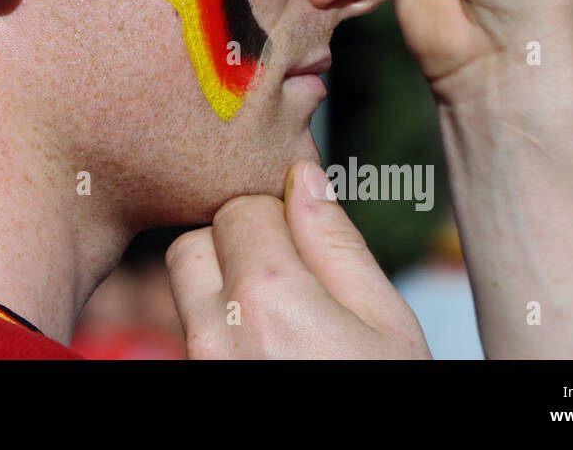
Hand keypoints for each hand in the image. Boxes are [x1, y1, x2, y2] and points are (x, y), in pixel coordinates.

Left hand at [166, 161, 430, 358]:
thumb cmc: (388, 398)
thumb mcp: (386, 323)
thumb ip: (337, 244)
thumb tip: (304, 175)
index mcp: (270, 297)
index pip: (240, 207)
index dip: (277, 214)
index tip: (306, 237)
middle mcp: (216, 331)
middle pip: (194, 242)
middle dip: (234, 243)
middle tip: (290, 273)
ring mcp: (198, 366)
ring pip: (184, 289)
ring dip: (220, 284)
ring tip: (279, 313)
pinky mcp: (195, 384)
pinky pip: (191, 334)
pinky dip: (218, 325)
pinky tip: (266, 345)